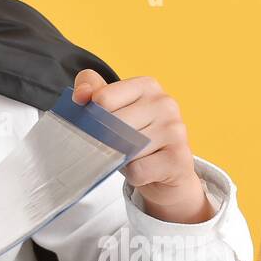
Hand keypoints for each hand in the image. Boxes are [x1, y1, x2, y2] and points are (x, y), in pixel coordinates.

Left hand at [71, 69, 212, 223]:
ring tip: (130, 157)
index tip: (96, 123)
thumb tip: (81, 94)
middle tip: (111, 146)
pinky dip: (132, 175)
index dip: (92, 116)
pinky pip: (138, 170)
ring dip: (119, 158)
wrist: (167, 172)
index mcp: (147, 86)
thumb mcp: (112, 110)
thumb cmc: (134, 137)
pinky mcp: (179, 158)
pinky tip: (142, 170)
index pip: (103, 98)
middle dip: (104, 140)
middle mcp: (165, 103)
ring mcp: (175, 130)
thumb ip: (92, 91)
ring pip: (125, 148)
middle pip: (113, 124)